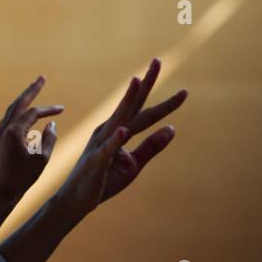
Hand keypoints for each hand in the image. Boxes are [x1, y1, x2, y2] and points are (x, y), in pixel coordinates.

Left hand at [0, 76, 63, 201]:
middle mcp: (4, 129)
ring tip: (33, 90)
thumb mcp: (43, 159)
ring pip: (11, 110)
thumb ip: (49, 139)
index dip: (50, 110)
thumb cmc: (24, 178)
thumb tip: (51, 124)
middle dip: (31, 90)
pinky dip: (18, 112)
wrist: (3, 192)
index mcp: (15, 132)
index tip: (63, 110)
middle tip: (42, 77)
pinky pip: (8, 119)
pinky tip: (23, 112)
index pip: (34, 113)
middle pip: (19, 103)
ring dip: (23, 99)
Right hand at [54, 57, 186, 223]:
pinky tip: (124, 130)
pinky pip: (107, 149)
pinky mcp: (96, 161)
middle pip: (132, 105)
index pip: (146, 113)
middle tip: (158, 60)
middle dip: (145, 84)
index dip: (166, 104)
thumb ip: (151, 146)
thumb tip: (172, 128)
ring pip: (118, 118)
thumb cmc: (103, 181)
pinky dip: (115, 139)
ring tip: (137, 81)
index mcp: (119, 130)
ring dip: (127, 100)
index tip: (185, 92)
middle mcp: (109, 130)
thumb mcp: (133, 164)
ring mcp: (101, 144)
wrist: (76, 200)